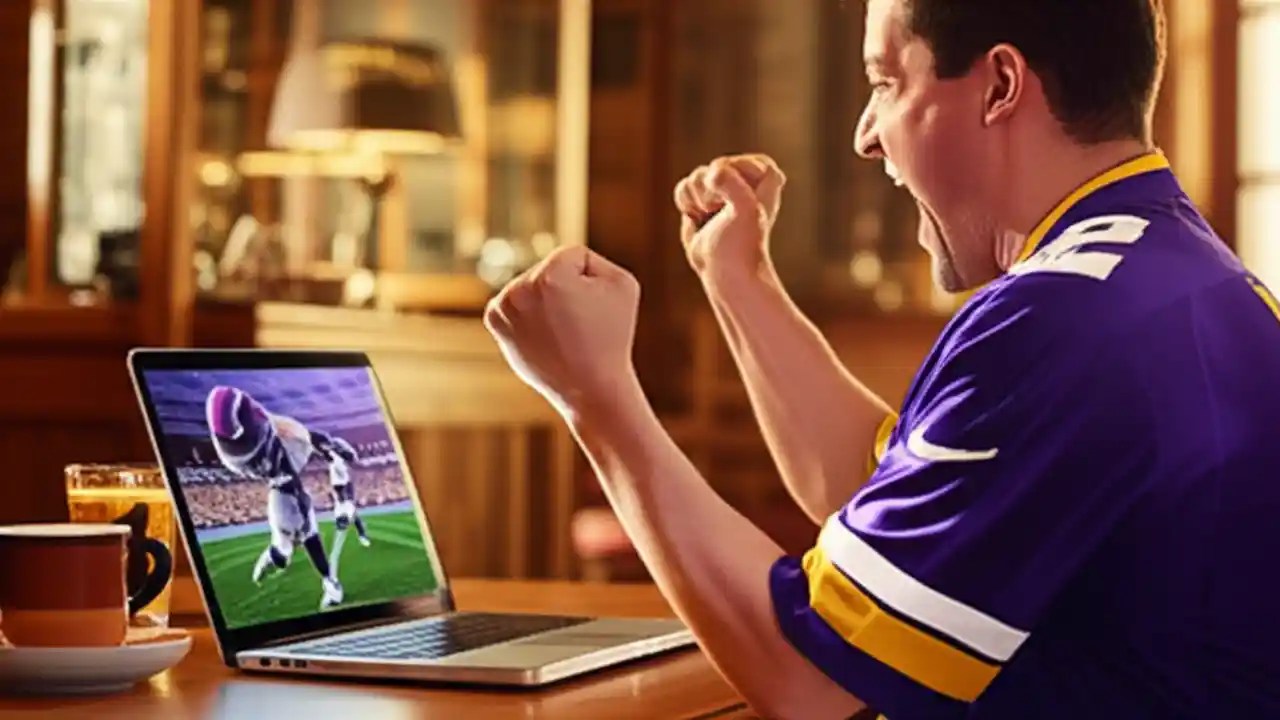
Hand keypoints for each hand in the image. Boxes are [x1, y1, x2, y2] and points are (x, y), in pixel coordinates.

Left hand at [484, 246, 641, 416]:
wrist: (590, 388)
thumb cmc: (611, 337)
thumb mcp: (622, 283)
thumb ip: (594, 259)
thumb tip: (559, 264)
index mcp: (551, 276)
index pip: (574, 255)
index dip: (592, 280)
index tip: (595, 309)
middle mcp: (520, 288)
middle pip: (550, 269)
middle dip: (566, 289)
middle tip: (579, 324)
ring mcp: (504, 307)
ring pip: (533, 284)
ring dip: (547, 299)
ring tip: (562, 331)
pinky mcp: (496, 323)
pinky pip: (519, 302)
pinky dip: (531, 313)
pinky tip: (545, 333)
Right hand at [673, 154, 785, 281]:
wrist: (725, 273)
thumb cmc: (742, 245)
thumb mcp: (745, 208)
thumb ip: (730, 181)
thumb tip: (709, 175)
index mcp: (766, 178)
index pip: (745, 162)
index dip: (737, 179)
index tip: (740, 200)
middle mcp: (744, 180)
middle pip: (717, 166)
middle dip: (713, 190)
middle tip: (721, 212)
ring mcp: (721, 190)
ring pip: (697, 176)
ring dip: (699, 199)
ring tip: (712, 218)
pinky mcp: (701, 201)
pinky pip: (684, 187)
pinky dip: (687, 204)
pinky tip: (700, 220)